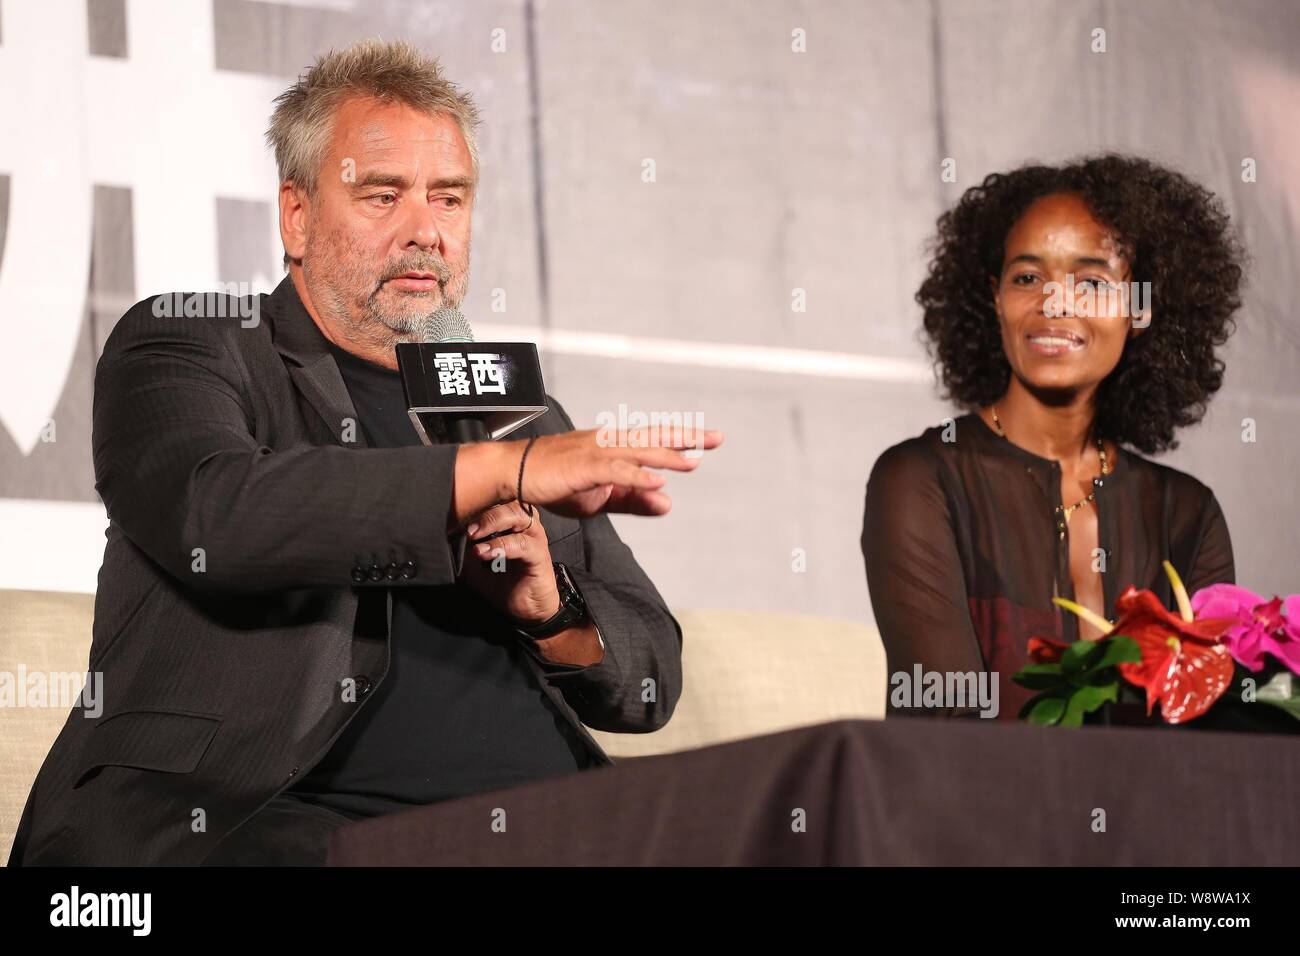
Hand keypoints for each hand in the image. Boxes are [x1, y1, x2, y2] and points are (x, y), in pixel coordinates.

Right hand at [449, 423, 723, 527]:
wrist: (515, 475)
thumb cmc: (555, 481)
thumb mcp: (601, 497)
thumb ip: (633, 500)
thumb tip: (667, 502)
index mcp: (614, 447)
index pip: (654, 440)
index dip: (682, 438)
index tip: (710, 440)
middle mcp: (608, 443)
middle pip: (653, 437)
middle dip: (686, 437)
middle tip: (716, 438)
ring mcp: (596, 452)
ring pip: (638, 451)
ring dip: (666, 456)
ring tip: (693, 461)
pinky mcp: (583, 467)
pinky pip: (615, 470)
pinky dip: (637, 475)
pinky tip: (657, 481)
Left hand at [458, 501, 559, 624]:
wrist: (530, 611)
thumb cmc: (508, 586)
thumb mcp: (476, 567)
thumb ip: (464, 551)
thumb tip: (446, 539)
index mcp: (512, 522)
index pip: (496, 498)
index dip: (477, 500)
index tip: (457, 510)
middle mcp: (525, 525)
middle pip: (509, 499)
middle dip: (483, 507)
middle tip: (464, 523)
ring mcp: (535, 538)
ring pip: (518, 514)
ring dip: (493, 521)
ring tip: (473, 535)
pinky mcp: (540, 555)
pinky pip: (522, 543)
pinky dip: (501, 545)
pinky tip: (485, 552)